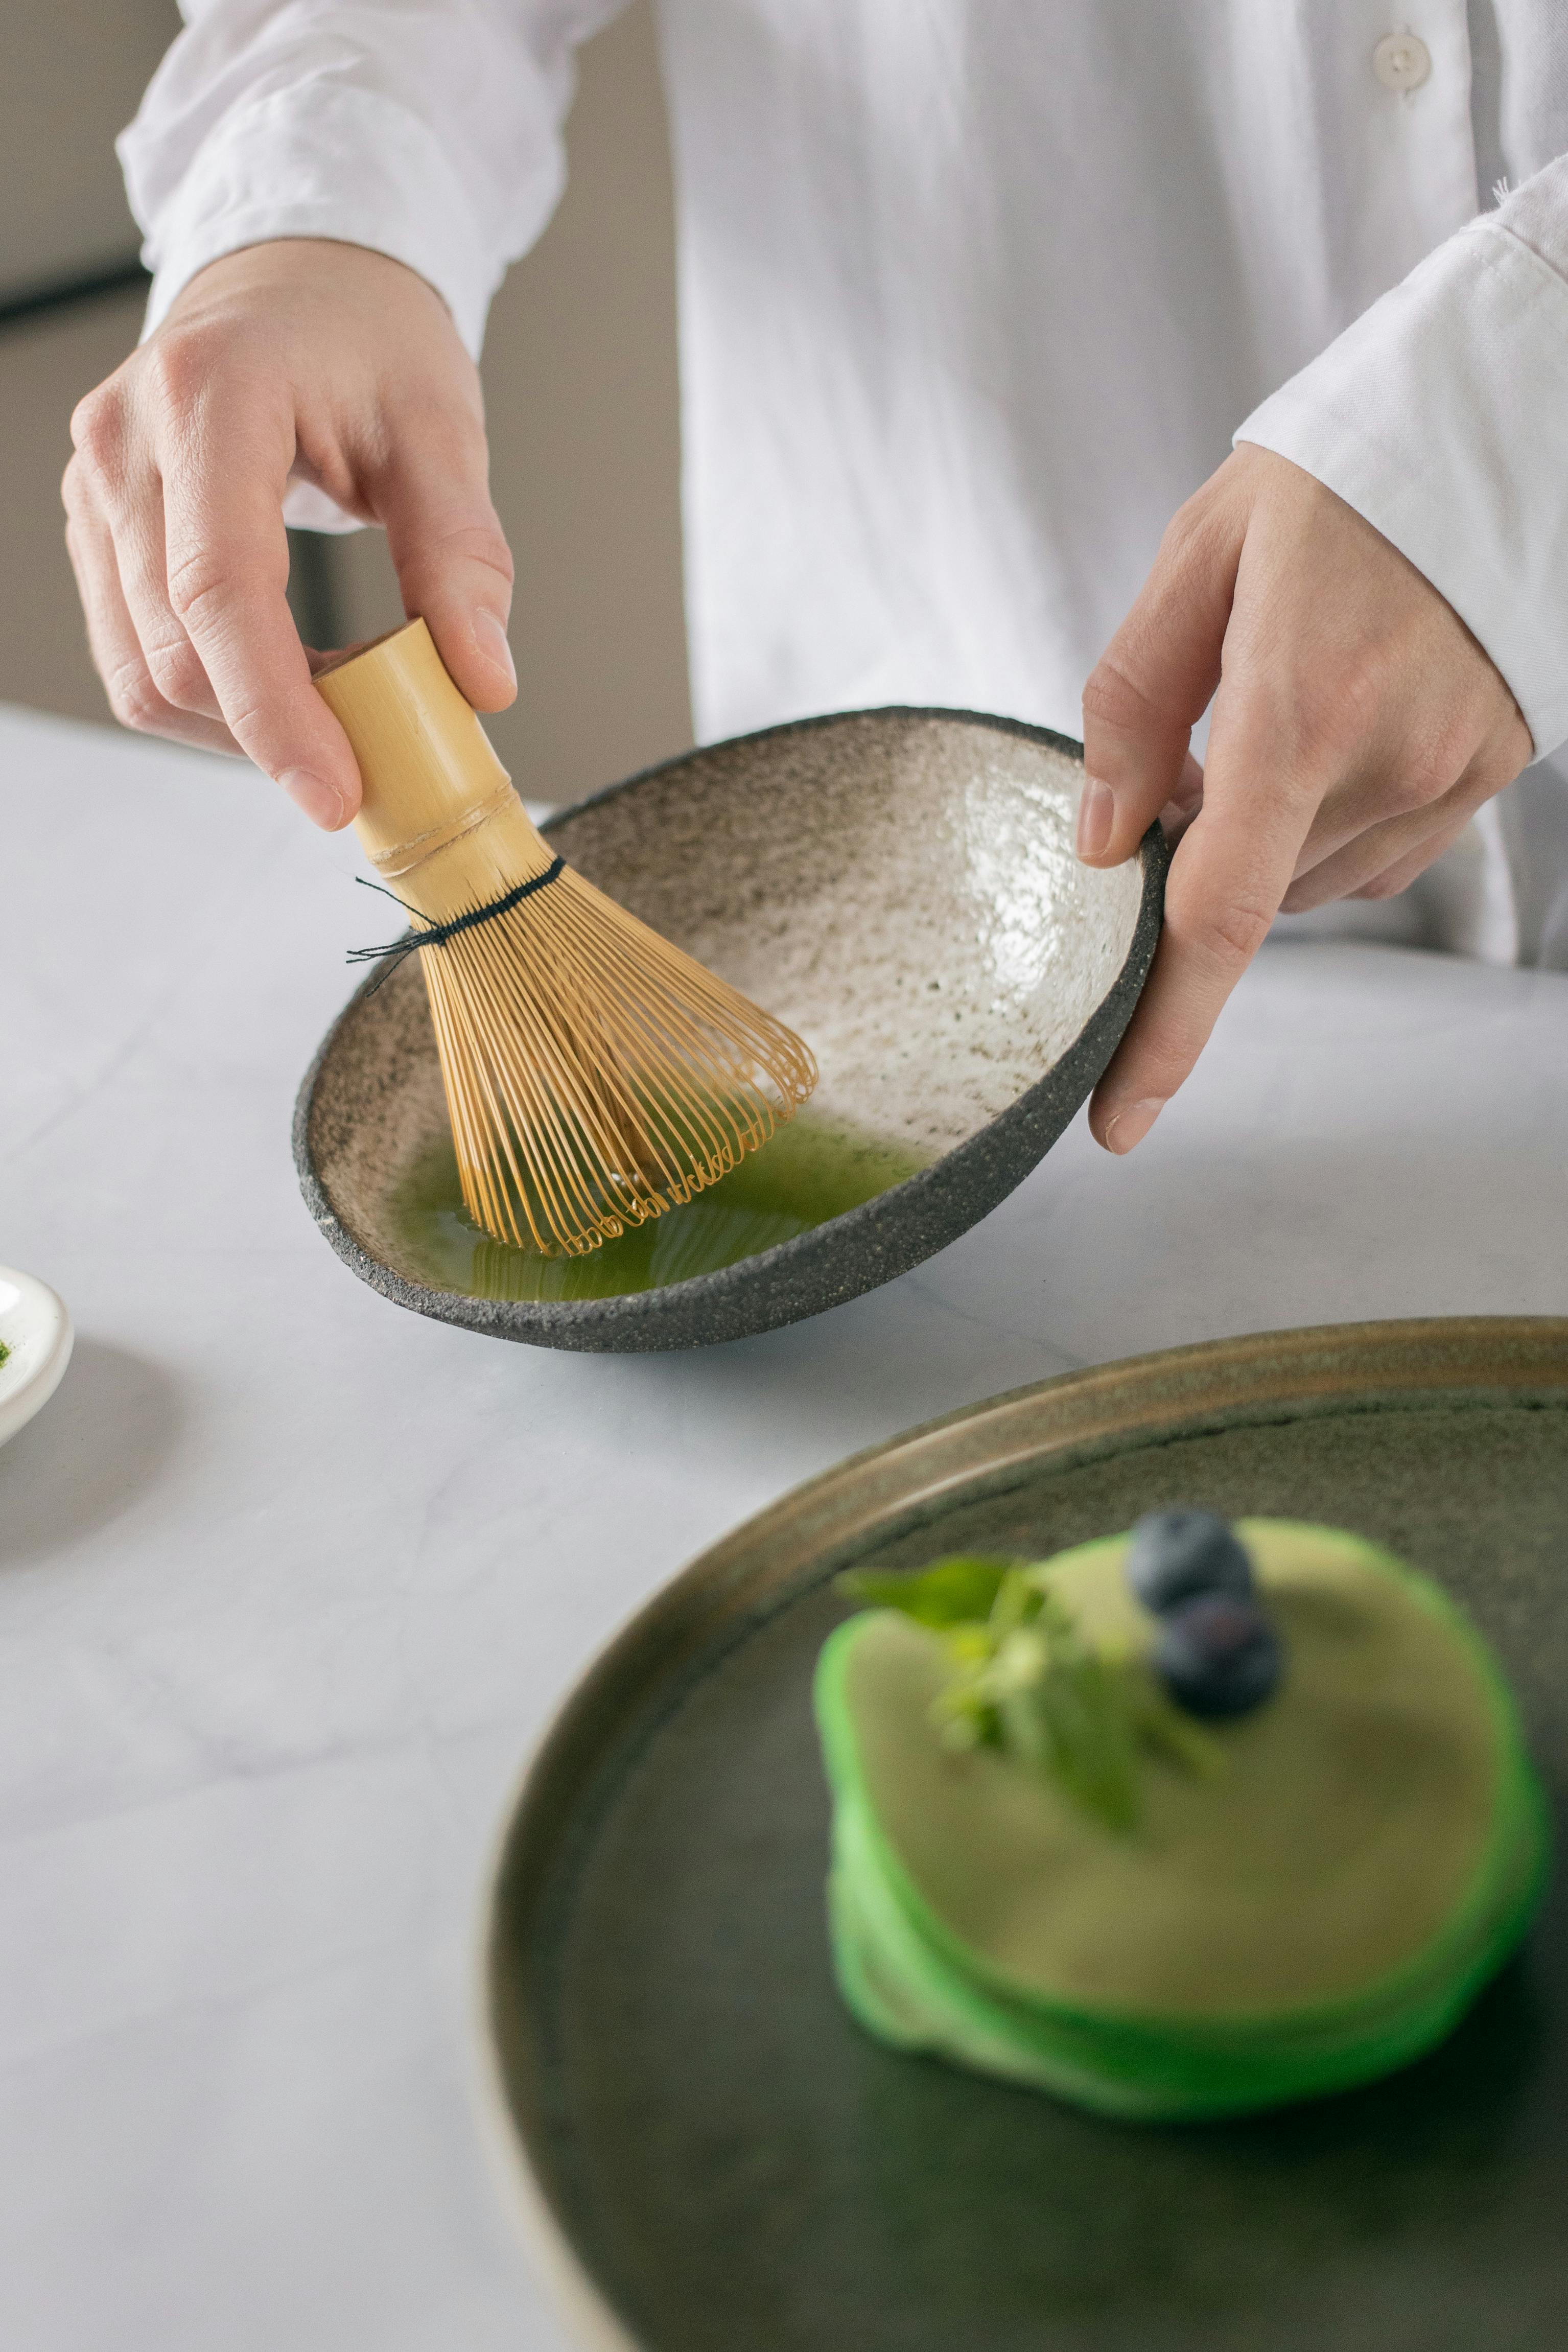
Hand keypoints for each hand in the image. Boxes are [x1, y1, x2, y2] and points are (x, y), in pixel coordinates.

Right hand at [62, 239, 515, 828]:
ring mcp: (96, 486)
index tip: (337, 793)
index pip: (220, 589)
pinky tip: (288, 685)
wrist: (298, 281)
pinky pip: (135, 656)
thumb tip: (483, 681)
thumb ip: (462, 558)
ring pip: (142, 672)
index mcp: (209, 396)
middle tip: (373, 754)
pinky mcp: (99, 528)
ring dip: (240, 724)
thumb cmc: (367, 338)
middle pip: (174, 649)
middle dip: (272, 729)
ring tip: (336, 711)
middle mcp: (125, 440)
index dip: (275, 710)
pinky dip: (215, 699)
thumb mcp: (442, 430)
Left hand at [1078, 444, 1532, 1149]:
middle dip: (1210, 857)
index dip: (1164, 1035)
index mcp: (1297, 709)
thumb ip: (1133, 703)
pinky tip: (1351, 718)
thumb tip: (1099, 841)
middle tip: (1208, 745)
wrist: (1508, 419)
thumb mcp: (1202, 554)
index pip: (1217, 919)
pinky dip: (1338, 816)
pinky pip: (1381, 849)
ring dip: (1277, 832)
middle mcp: (1388, 761)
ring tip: (1296, 701)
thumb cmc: (1339, 476)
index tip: (1121, 1122)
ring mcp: (1455, 773)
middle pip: (1256, 894)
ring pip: (1317, 878)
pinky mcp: (1495, 769)